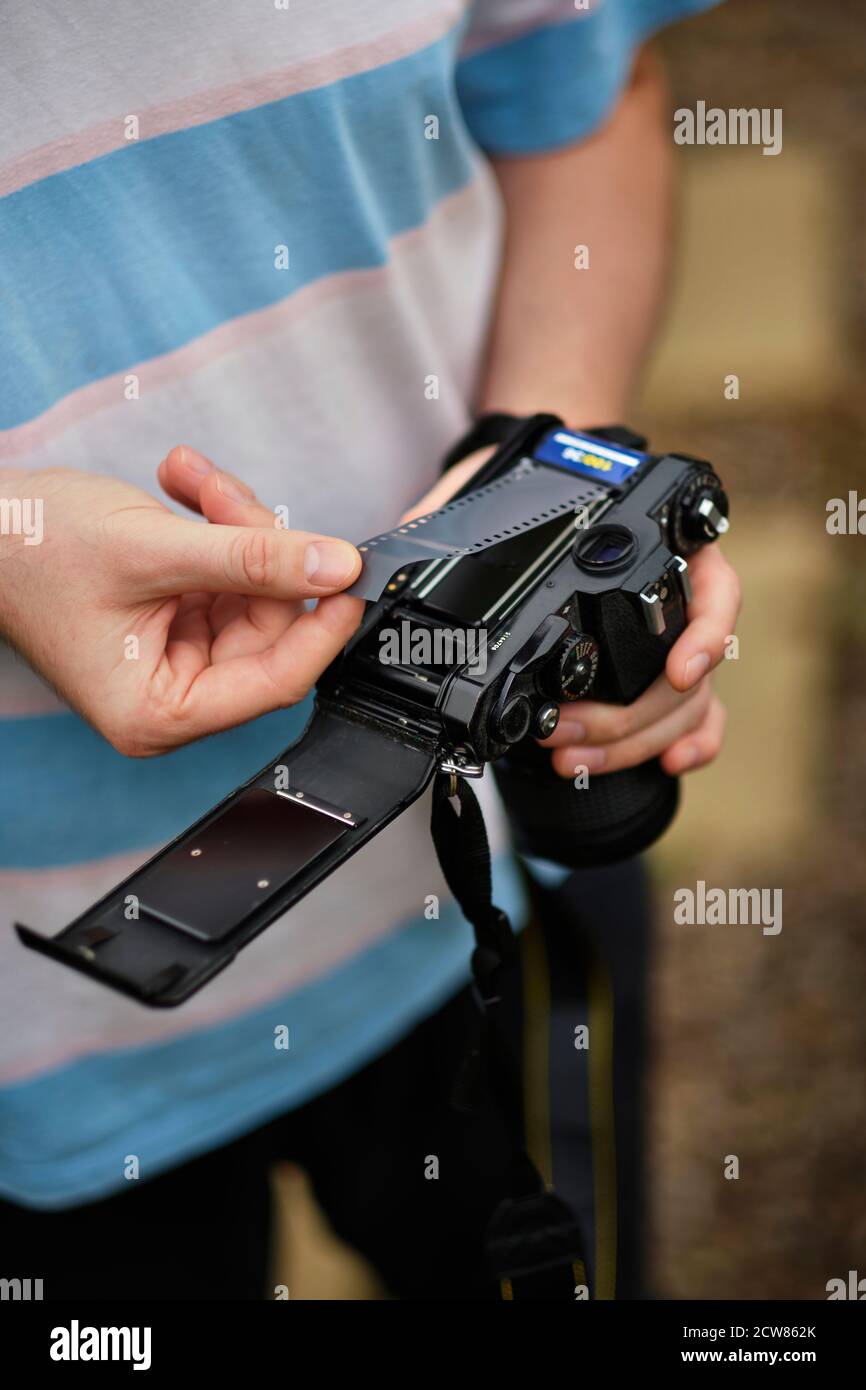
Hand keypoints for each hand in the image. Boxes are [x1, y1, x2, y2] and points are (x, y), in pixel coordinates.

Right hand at [0, 448, 362, 755]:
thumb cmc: (31, 550)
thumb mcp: (154, 549)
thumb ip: (253, 560)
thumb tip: (336, 568)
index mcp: (159, 712)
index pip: (275, 681)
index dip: (322, 626)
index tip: (352, 576)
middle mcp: (172, 695)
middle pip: (266, 629)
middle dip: (260, 552)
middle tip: (233, 500)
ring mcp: (176, 655)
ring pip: (251, 592)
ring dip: (235, 526)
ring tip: (193, 481)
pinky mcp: (176, 617)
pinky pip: (226, 573)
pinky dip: (216, 526)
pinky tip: (184, 488)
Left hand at [403, 446, 739, 778]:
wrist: (536, 489)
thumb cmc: (531, 483)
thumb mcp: (493, 486)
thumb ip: (457, 508)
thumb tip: (402, 541)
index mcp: (663, 538)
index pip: (714, 585)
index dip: (706, 633)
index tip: (679, 671)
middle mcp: (679, 588)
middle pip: (691, 667)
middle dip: (631, 716)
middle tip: (569, 734)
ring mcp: (676, 636)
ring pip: (686, 703)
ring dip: (635, 741)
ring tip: (574, 757)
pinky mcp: (666, 674)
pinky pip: (696, 715)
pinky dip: (688, 744)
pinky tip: (666, 764)